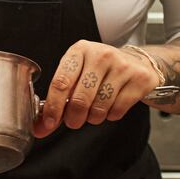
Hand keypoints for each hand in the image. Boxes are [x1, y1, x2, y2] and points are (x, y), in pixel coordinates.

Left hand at [35, 41, 158, 136]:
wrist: (137, 61)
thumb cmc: (100, 71)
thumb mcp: (77, 75)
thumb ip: (58, 100)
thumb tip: (40, 128)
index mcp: (80, 50)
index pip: (60, 82)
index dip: (53, 107)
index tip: (49, 123)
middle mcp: (101, 55)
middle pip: (79, 99)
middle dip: (74, 118)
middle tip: (74, 121)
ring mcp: (123, 66)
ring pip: (99, 107)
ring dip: (93, 117)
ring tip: (95, 111)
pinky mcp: (139, 78)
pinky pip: (118, 110)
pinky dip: (111, 115)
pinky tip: (111, 106)